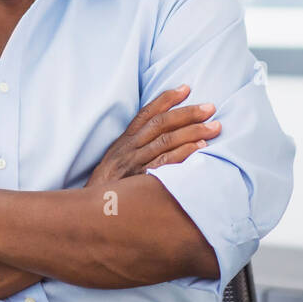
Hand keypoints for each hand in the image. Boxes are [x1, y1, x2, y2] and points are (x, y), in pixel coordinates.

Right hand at [85, 85, 220, 191]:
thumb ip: (134, 150)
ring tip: (214, 127)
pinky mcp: (140, 181)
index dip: (166, 99)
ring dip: (193, 132)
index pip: (146, 114)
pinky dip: (184, 154)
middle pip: (161, 124)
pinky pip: (165, 164)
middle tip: (210, 108)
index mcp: (124, 142)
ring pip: (166, 141)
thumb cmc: (106, 189)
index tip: (186, 88)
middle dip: (187, 113)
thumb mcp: (115, 164)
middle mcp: (129, 149)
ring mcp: (134, 165)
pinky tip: (201, 149)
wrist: (88, 213)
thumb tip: (159, 139)